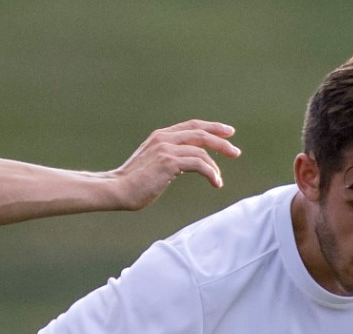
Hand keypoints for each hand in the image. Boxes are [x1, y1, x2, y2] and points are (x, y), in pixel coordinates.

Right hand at [111, 120, 240, 209]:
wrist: (117, 189)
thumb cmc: (133, 182)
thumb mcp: (152, 164)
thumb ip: (168, 158)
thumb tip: (185, 164)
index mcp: (161, 136)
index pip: (192, 126)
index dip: (212, 127)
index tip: (228, 132)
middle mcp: (164, 138)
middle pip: (201, 133)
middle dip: (221, 141)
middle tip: (235, 151)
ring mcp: (167, 149)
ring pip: (202, 149)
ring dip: (215, 165)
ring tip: (219, 180)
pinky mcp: (169, 162)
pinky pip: (199, 163)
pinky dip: (211, 173)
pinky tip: (215, 183)